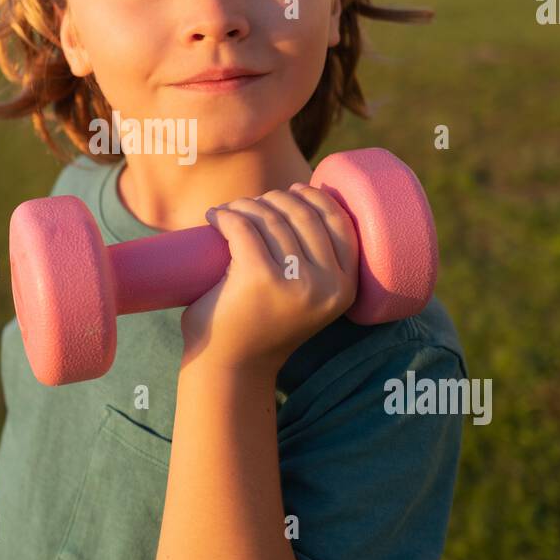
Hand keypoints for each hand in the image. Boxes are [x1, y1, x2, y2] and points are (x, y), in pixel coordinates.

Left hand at [179, 182, 360, 377]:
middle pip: (301, 215)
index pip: (339, 223)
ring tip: (229, 212)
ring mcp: (294, 282)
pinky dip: (226, 215)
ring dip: (245, 206)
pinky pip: (243, 228)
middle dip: (274, 200)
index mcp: (344, 288)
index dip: (316, 198)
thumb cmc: (264, 326)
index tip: (292, 191)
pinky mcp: (258, 278)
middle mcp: (326, 285)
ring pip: (270, 219)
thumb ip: (315, 262)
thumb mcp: (307, 297)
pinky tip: (215, 216)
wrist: (232, 368)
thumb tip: (300, 196)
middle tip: (250, 206)